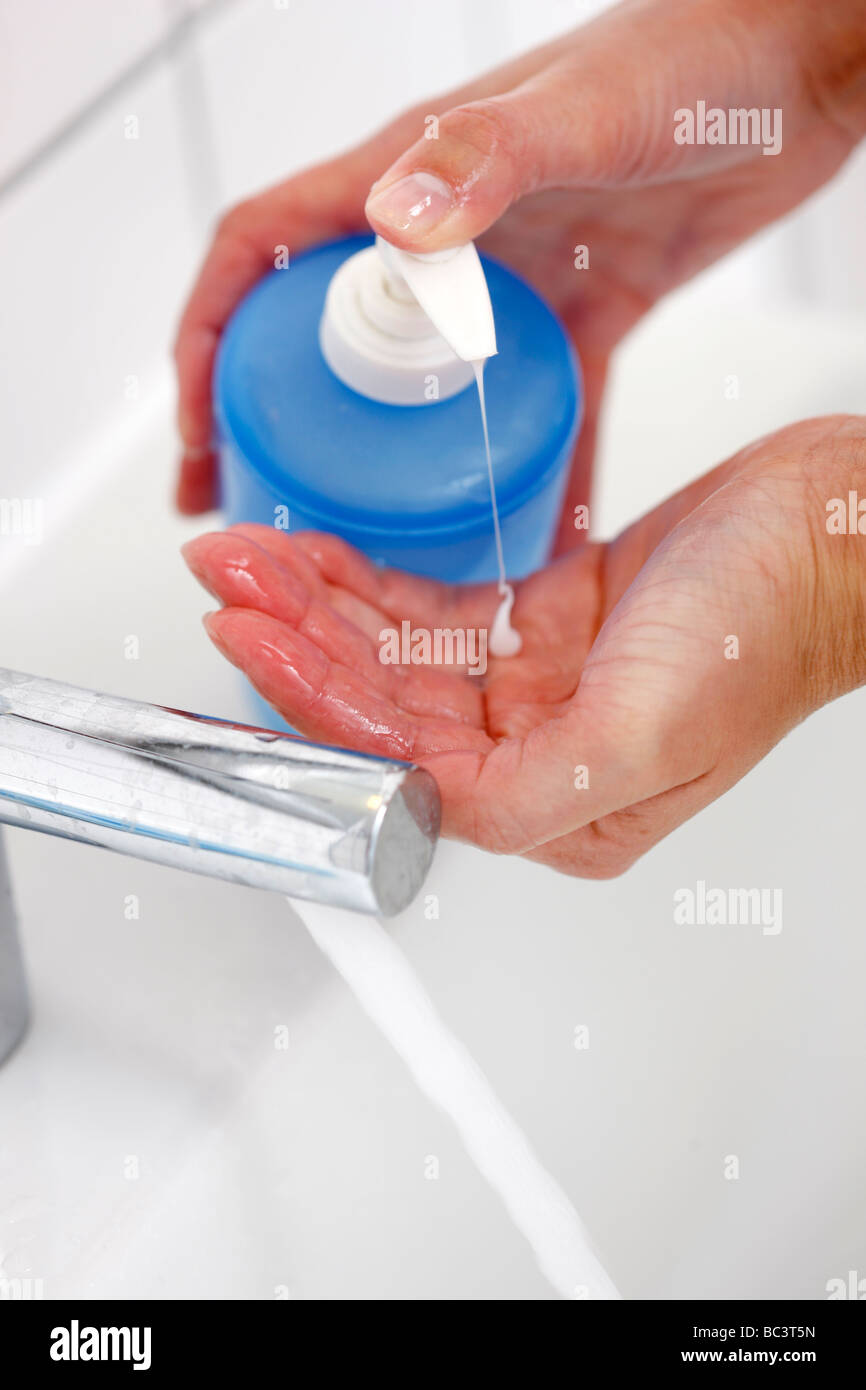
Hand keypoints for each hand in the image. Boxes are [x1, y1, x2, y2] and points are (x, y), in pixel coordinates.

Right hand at [173, 0, 865, 533]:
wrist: (803, 69)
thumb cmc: (696, 59)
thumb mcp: (578, 110)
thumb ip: (484, 158)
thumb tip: (387, 223)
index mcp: (413, 180)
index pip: (267, 251)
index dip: (214, 334)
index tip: (199, 426)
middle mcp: (448, 233)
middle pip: (328, 334)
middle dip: (277, 419)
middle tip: (254, 504)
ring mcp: (512, 277)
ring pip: (423, 385)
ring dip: (384, 458)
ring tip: (359, 538)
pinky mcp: (583, 312)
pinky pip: (534, 406)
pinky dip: (520, 468)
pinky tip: (511, 530)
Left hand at [182, 416, 865, 875]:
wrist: (832, 531)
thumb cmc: (771, 628)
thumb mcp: (653, 731)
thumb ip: (537, 792)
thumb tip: (426, 812)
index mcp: (555, 807)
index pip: (399, 766)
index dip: (315, 703)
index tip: (251, 638)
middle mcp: (533, 755)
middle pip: (380, 707)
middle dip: (296, 642)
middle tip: (229, 581)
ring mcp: (532, 687)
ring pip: (391, 656)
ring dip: (316, 606)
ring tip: (248, 557)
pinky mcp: (537, 625)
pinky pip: (427, 614)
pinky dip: (367, 585)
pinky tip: (317, 557)